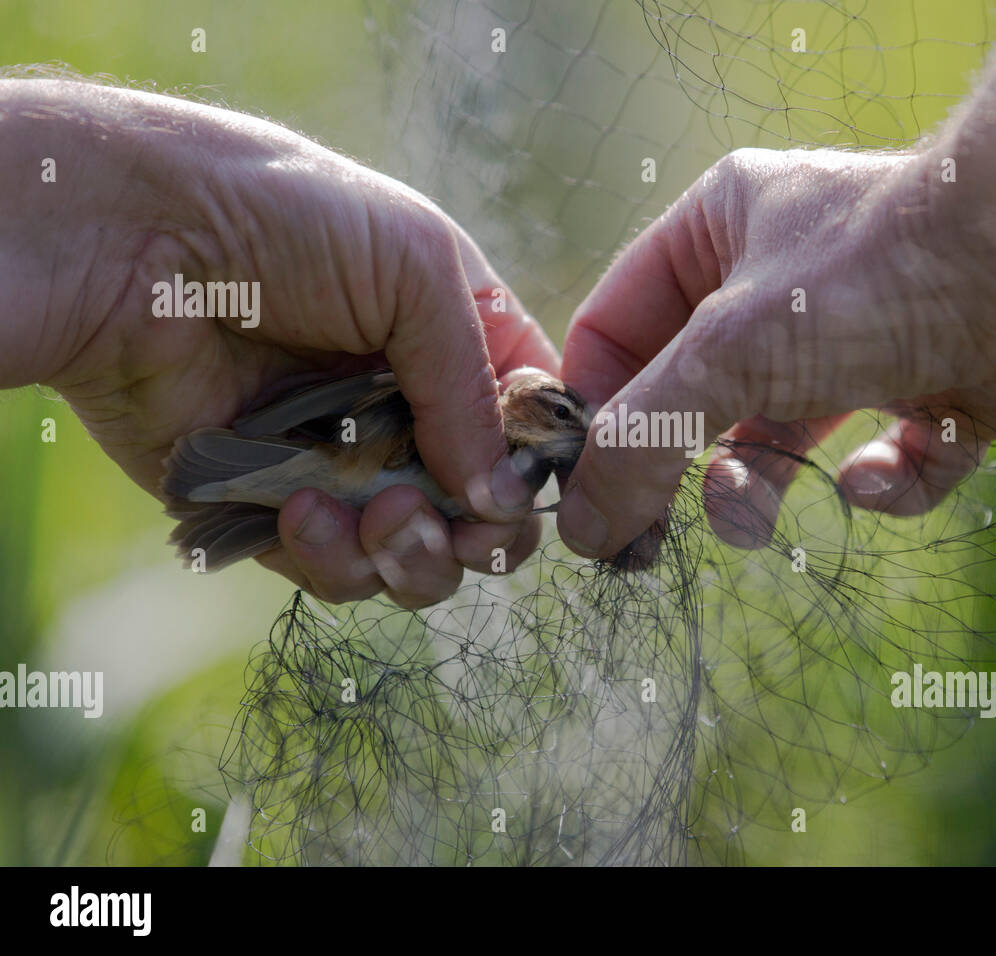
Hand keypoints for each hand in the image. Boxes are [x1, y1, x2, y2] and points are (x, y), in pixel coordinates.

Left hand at [1, 79, 557, 605]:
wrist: (131, 242)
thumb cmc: (285, 220)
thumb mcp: (414, 262)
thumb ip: (473, 384)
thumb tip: (500, 500)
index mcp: (457, 339)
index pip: (526, 426)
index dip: (532, 469)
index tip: (517, 489)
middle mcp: (409, 408)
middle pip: (482, 510)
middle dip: (474, 531)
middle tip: (445, 522)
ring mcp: (345, 462)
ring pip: (415, 557)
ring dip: (408, 555)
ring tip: (373, 516)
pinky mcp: (277, 505)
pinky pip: (335, 569)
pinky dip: (333, 558)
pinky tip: (300, 510)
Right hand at [555, 146, 995, 558]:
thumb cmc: (874, 276)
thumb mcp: (726, 353)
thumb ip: (642, 440)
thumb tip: (580, 526)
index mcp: (719, 233)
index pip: (618, 328)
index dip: (596, 411)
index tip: (583, 494)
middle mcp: (784, 283)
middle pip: (697, 396)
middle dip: (684, 468)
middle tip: (659, 537)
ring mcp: (863, 336)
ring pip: (783, 439)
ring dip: (764, 490)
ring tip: (761, 522)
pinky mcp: (936, 389)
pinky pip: (885, 460)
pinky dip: (880, 485)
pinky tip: (883, 477)